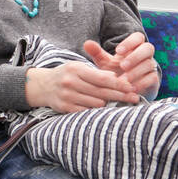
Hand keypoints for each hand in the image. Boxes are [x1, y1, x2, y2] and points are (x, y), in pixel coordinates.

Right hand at [24, 62, 138, 112]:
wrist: (42, 85)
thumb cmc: (67, 74)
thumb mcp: (79, 67)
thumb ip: (96, 72)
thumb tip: (116, 77)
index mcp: (76, 69)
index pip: (103, 78)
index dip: (119, 84)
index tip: (132, 87)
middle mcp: (70, 83)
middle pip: (102, 92)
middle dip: (120, 96)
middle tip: (134, 98)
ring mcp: (67, 96)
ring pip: (95, 104)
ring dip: (108, 104)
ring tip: (120, 104)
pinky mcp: (64, 108)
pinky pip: (86, 112)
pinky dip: (96, 111)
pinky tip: (104, 110)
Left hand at [82, 31, 159, 95]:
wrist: (124, 89)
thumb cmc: (114, 72)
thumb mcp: (105, 63)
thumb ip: (97, 53)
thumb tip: (87, 43)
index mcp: (134, 46)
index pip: (138, 37)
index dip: (130, 42)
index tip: (118, 51)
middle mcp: (145, 54)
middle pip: (148, 48)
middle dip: (135, 57)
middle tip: (122, 66)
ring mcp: (151, 66)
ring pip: (149, 64)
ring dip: (136, 72)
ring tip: (123, 80)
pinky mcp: (153, 79)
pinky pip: (152, 78)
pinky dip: (141, 83)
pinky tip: (130, 88)